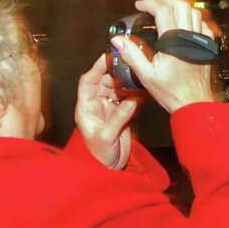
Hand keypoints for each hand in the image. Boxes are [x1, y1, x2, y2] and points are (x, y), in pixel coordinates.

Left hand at [75, 53, 138, 168]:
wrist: (107, 170)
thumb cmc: (98, 155)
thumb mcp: (106, 136)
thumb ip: (119, 117)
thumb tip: (132, 100)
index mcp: (85, 107)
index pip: (88, 81)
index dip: (97, 67)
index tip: (109, 56)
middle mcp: (96, 105)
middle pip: (104, 81)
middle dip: (116, 73)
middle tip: (129, 65)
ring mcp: (109, 110)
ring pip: (117, 89)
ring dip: (127, 83)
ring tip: (138, 76)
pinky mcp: (121, 116)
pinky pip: (128, 100)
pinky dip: (135, 94)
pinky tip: (143, 91)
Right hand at [111, 0, 219, 113]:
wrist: (195, 104)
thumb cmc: (172, 92)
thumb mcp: (146, 75)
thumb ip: (131, 55)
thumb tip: (117, 40)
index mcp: (174, 42)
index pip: (163, 11)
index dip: (149, 3)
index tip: (140, 5)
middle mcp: (189, 37)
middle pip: (180, 5)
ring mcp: (200, 41)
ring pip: (193, 12)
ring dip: (179, 5)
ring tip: (167, 6)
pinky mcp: (207, 47)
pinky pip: (203, 24)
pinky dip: (193, 17)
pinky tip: (184, 21)